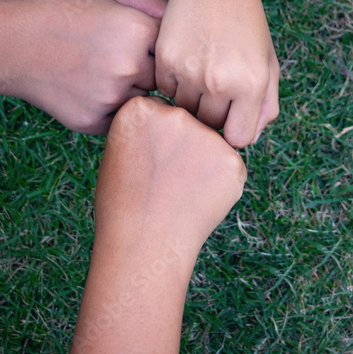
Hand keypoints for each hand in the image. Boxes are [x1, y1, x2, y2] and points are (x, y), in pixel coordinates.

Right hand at [9, 0, 164, 134]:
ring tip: (100, 72)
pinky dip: (113, 110)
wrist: (12, 45)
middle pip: (162, 78)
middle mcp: (129, 66)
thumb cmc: (66, 14)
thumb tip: (190, 23)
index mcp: (139, 30)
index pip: (175, 49)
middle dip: (148, 71)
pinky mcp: (95, 121)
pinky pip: (122, 119)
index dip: (158, 46)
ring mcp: (112, 97)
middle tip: (116, 58)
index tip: (139, 42)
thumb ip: (154, 6)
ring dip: (131, 91)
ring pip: (143, 99)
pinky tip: (90, 89)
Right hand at [95, 96, 246, 250]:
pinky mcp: (232, 160)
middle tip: (165, 181)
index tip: (147, 164)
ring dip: (203, 163)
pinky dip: (220, 182)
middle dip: (184, 148)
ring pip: (211, 143)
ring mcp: (206, 136)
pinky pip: (229, 164)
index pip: (162, 113)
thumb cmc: (125, 204)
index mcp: (140, 109)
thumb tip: (185, 121)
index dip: (157, 142)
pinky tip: (197, 200)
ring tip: (179, 192)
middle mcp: (176, 115)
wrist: (143, 244)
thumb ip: (151, 130)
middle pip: (190, 123)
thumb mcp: (120, 152)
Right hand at [154, 0, 279, 146]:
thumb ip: (266, 105)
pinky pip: (165, 91)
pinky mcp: (165, 60)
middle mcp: (220, 82)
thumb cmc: (248, 23)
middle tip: (219, 87)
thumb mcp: (268, 63)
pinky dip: (174, 83)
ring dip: (193, 100)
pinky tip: (186, 61)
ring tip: (203, 71)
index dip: (236, 128)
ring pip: (185, 111)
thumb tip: (248, 138)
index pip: (238, 138)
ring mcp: (190, 72)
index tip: (234, 114)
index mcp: (251, 85)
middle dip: (215, 114)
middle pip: (209, 126)